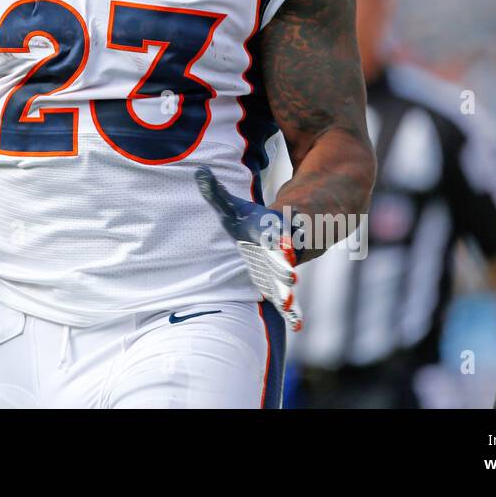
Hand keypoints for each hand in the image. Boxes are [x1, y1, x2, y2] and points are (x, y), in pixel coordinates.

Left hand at [195, 166, 301, 331]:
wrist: (293, 231)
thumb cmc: (256, 222)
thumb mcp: (237, 207)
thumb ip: (218, 193)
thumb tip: (199, 171)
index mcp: (272, 229)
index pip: (277, 232)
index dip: (281, 236)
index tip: (284, 240)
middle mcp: (282, 250)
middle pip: (285, 259)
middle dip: (286, 267)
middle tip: (291, 276)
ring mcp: (284, 269)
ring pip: (286, 281)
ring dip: (287, 292)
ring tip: (288, 304)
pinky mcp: (281, 284)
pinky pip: (289, 299)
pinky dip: (293, 312)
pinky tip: (296, 325)